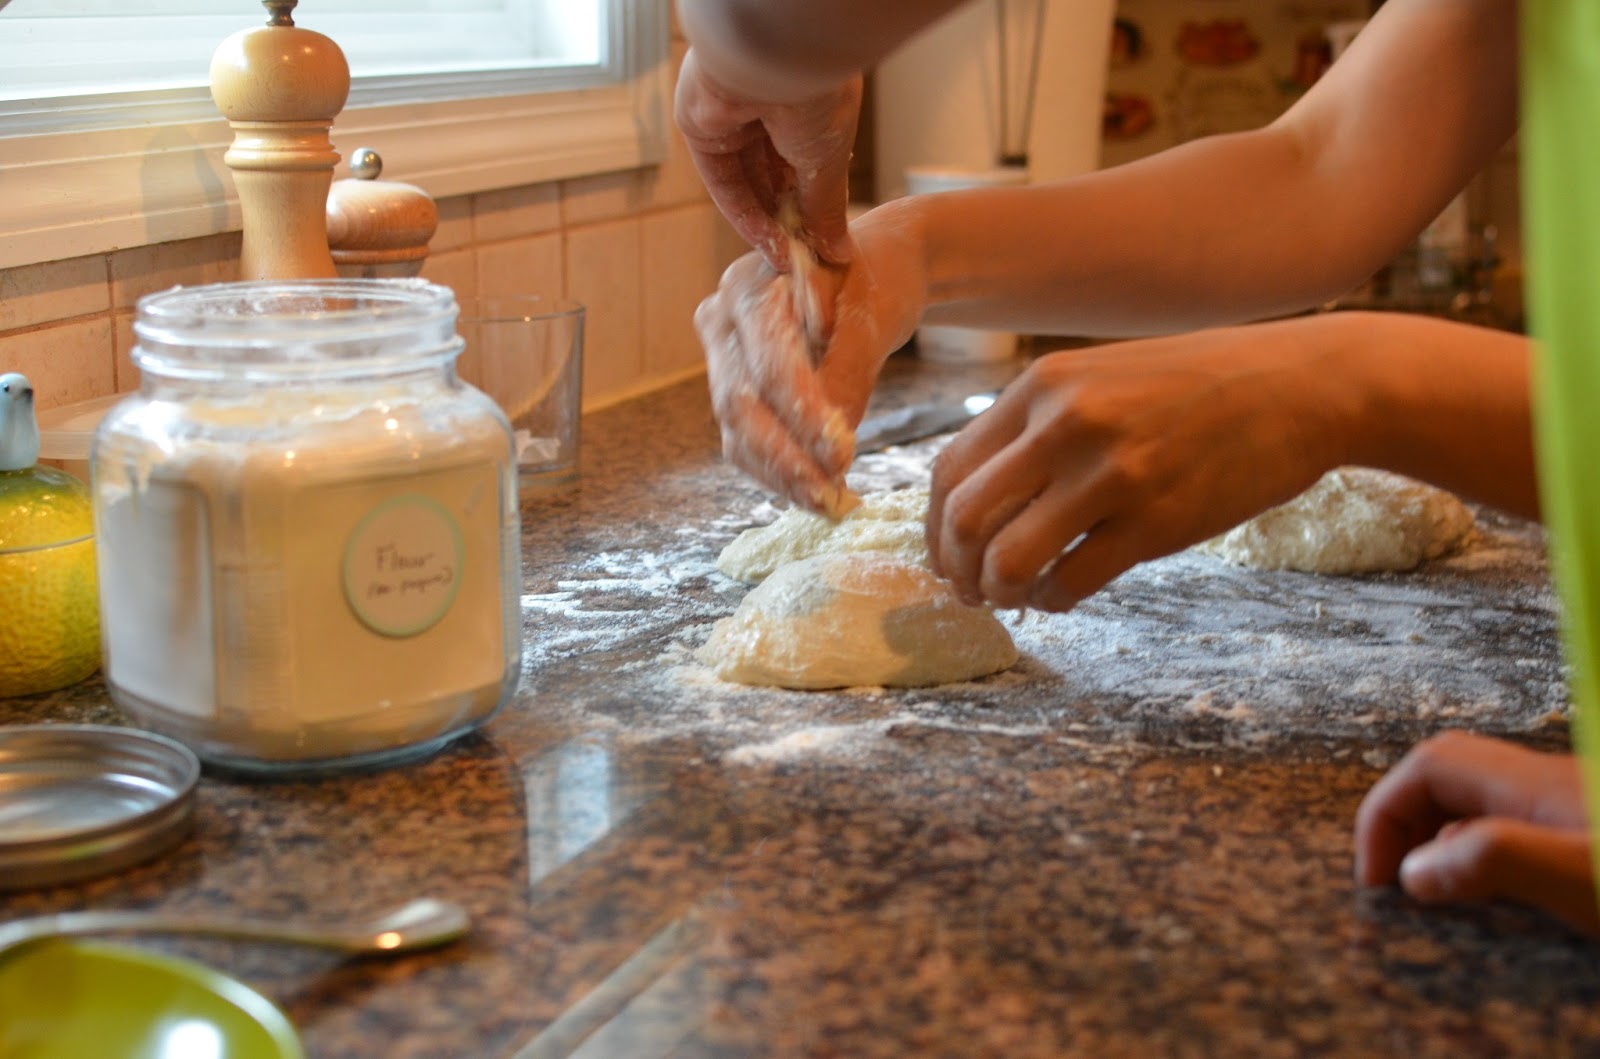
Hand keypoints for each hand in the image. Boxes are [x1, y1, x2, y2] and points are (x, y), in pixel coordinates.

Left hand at [675, 47, 860, 268]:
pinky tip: (768, 242)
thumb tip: (837, 251)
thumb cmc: (815, 95)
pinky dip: (744, 214)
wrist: (775, 59)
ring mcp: (732, 116)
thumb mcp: (828, 160)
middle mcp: (768, 107)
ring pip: (748, 182)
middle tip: (805, 257)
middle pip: (774, 177)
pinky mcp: (701, 126)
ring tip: (789, 257)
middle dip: (789, 220)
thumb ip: (826, 208)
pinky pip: (722, 181)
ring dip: (768, 224)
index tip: (823, 241)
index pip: (805, 164)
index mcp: (804, 104)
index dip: (812, 206)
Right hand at [695, 206, 926, 513]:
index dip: (802, 411)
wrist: (862, 281)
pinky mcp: (731, 393)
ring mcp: (720, 360)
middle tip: (828, 495)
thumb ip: (849, 368)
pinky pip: (744, 443)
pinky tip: (812, 496)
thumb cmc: (873, 284)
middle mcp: (720, 321)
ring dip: (780, 476)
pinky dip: (777, 474)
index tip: (841, 450)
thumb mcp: (871, 314)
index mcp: (749, 287)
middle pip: (742, 403)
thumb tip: (835, 438)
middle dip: (786, 457)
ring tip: (825, 505)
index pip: (769, 361)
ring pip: (737, 432)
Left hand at [927, 318, 1354, 610]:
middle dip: (955, 569)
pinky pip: (1072, 582)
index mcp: (1043, 386)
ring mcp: (1113, 474)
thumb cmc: (1197, 386)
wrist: (1302, 385)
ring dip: (997, 592)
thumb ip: (1038, 425)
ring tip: (1012, 598)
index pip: (950, 470)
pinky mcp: (1157, 521)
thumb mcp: (1101, 377)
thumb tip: (975, 497)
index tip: (946, 555)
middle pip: (965, 519)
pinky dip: (1052, 602)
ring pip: (1009, 558)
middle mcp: (1067, 424)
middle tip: (969, 591)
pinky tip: (1061, 597)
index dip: (935, 527)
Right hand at [1354, 731, 1595, 933]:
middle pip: (1446, 777)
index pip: (1429, 767)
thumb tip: (1414, 872)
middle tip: (1392, 883)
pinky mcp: (1583, 836)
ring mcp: (1569, 808)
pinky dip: (1480, 859)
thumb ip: (1494, 860)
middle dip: (1402, 822)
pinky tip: (1490, 900)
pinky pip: (1511, 832)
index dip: (1385, 815)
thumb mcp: (1576, 874)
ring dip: (1438, 839)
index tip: (1375, 879)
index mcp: (1534, 783)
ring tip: (1430, 893)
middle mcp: (1548, 785)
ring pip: (1478, 803)